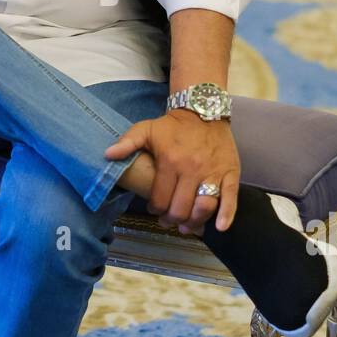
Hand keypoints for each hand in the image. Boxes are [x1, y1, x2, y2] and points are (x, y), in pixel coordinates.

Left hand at [104, 111, 240, 234]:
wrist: (204, 109)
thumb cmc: (173, 125)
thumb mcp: (146, 129)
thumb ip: (126, 143)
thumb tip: (107, 155)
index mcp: (170, 162)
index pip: (160, 199)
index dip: (155, 209)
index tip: (154, 208)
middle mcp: (192, 170)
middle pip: (180, 208)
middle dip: (172, 219)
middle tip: (168, 219)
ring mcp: (212, 172)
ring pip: (203, 207)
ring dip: (193, 222)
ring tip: (186, 226)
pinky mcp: (230, 173)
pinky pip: (230, 198)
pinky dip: (226, 215)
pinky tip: (219, 227)